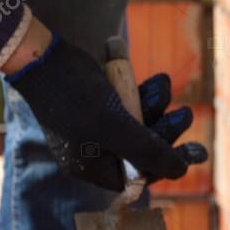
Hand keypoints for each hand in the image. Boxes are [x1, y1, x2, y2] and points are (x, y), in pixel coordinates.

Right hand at [6, 33, 206, 190]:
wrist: (42, 52)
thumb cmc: (76, 92)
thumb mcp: (115, 125)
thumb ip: (147, 151)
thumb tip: (181, 171)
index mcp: (90, 166)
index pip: (136, 177)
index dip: (162, 165)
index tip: (187, 151)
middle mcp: (93, 150)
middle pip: (141, 149)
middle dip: (165, 131)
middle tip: (186, 114)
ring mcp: (96, 125)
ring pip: (139, 123)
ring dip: (157, 105)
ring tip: (164, 85)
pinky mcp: (100, 103)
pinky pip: (131, 104)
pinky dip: (145, 93)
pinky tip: (158, 80)